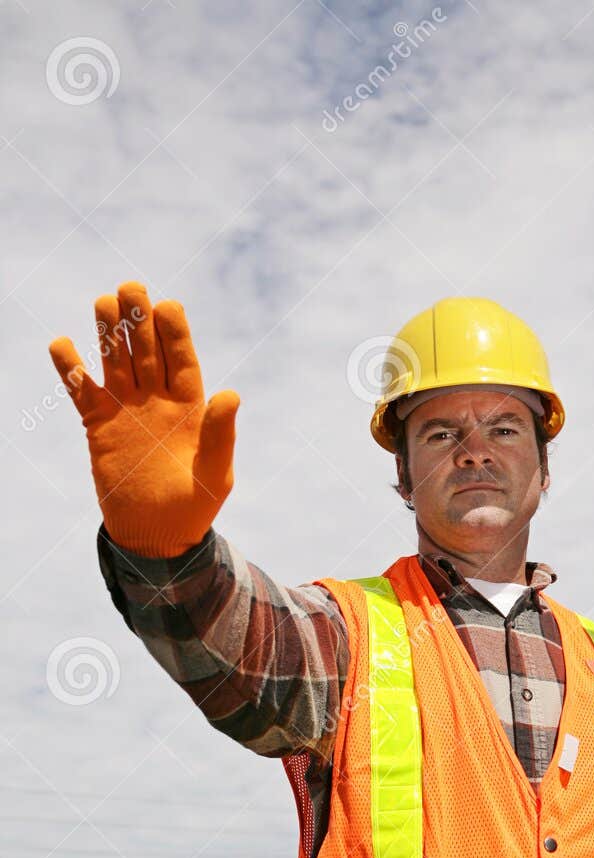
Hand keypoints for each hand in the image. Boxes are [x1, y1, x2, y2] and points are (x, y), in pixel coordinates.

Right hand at [49, 280, 238, 556]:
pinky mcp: (98, 424)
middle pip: (146, 349)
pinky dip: (71, 368)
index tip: (168, 306)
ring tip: (103, 303)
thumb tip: (231, 394)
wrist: (157, 535)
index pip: (181, 359)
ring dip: (108, 331)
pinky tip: (63, 345)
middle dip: (139, 318)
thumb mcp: (214, 474)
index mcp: (189, 405)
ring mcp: (126, 408)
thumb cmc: (194, 506)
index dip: (174, 332)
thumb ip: (220, 435)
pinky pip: (82, 390)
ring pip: (115, 359)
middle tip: (131, 287)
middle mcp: (156, 399)